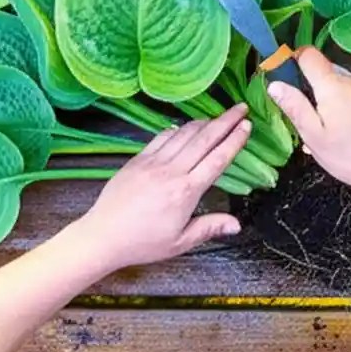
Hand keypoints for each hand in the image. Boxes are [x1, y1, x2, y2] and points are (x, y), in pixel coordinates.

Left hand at [72, 104, 250, 270]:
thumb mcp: (180, 242)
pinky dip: (176, 129)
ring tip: (218, 116)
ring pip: (183, 134)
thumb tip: (237, 225)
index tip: (247, 126)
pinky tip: (184, 126)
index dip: (234, 140)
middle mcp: (171, 171)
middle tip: (240, 108)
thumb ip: (209, 228)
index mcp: (186, 192)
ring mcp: (153, 162)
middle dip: (225, 121)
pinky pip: (161, 137)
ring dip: (203, 122)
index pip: (217, 159)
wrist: (103, 235)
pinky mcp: (137, 159)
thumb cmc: (142, 242)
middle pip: (204, 139)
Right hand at [267, 47, 350, 193]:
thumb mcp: (314, 135)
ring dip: (319, 99)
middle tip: (299, 116)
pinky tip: (334, 132)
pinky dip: (334, 106)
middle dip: (304, 86)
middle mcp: (350, 81)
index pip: (308, 54)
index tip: (281, 80)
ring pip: (332, 83)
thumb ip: (294, 106)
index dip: (290, 60)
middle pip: (320, 69)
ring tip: (318, 130)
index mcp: (333, 85)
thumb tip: (274, 84)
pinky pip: (345, 94)